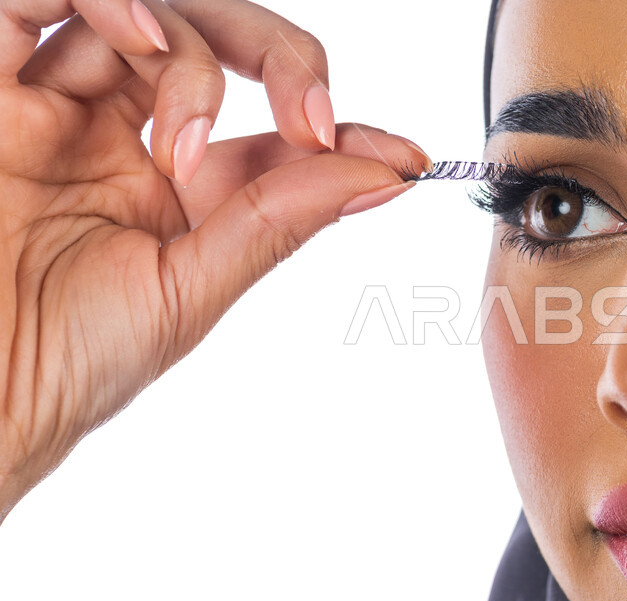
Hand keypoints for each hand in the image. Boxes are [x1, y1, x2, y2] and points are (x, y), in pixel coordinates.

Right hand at [0, 0, 429, 519]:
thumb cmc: (59, 363)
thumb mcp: (189, 290)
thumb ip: (278, 221)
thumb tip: (381, 176)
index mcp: (172, 186)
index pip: (267, 124)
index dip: (336, 123)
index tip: (400, 155)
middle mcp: (117, 133)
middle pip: (215, 39)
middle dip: (280, 59)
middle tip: (307, 122)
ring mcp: (51, 103)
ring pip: (146, 13)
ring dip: (192, 59)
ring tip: (187, 139)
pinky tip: (140, 36)